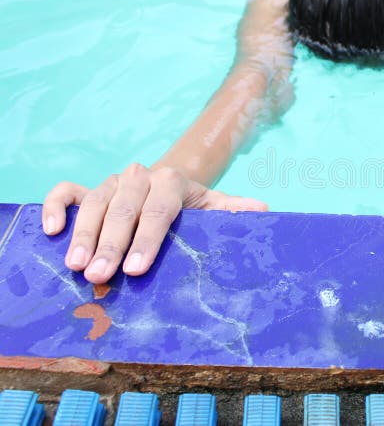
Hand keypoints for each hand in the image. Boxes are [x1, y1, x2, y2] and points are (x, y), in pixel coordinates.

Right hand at [42, 163, 267, 283]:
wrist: (171, 188)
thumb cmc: (193, 208)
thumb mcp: (215, 208)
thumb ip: (234, 211)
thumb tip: (263, 211)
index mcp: (171, 181)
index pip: (159, 211)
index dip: (147, 240)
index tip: (135, 268)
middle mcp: (138, 177)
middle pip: (123, 209)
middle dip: (111, 244)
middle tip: (100, 276)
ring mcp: (111, 182)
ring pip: (93, 203)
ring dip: (83, 235)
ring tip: (75, 266)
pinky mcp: (88, 189)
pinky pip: (67, 192)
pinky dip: (56, 207)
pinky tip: (52, 232)